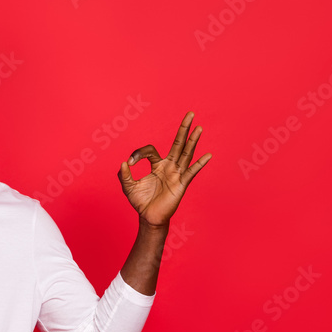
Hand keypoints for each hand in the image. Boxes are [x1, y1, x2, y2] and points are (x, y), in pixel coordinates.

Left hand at [118, 110, 211, 226]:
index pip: (150, 150)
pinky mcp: (181, 184)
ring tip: (199, 128)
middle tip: (190, 114)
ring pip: (186, 154)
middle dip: (183, 129)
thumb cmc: (141, 202)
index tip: (130, 163)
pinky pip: (191, 172)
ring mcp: (176, 174)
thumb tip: (123, 163)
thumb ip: (124, 175)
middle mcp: (169, 167)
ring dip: (192, 141)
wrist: (149, 218)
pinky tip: (208, 155)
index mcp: (157, 165)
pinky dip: (199, 164)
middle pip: (178, 144)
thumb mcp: (128, 187)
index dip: (139, 154)